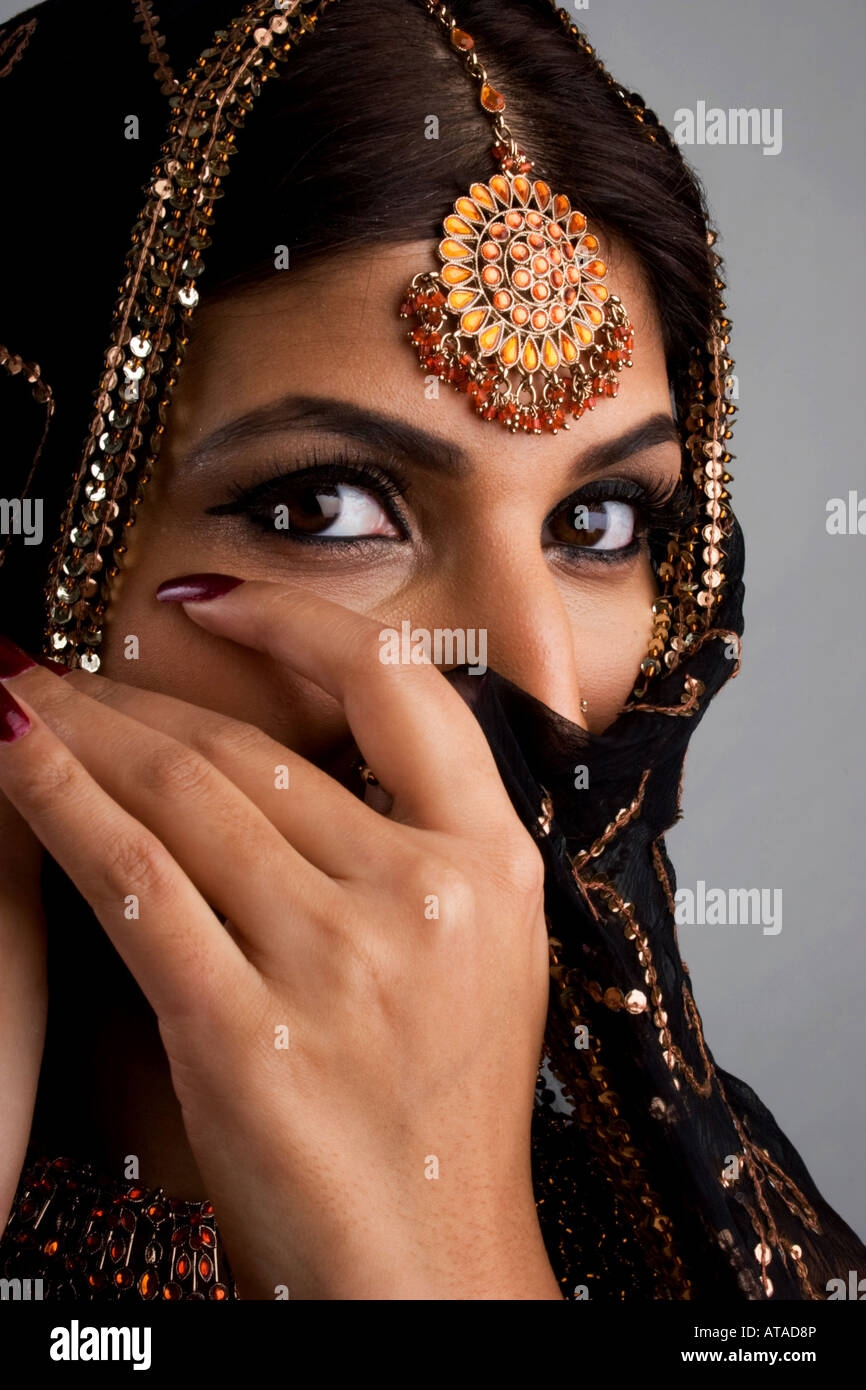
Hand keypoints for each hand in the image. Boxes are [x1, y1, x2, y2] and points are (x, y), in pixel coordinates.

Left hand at [0, 583, 560, 1298]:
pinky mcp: (245, 1029)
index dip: (292, 624)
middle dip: (137, 694)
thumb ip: (421, 842)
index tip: (212, 596)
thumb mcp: (484, 952)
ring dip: (83, 732)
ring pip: (180, 794)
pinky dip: (58, 805)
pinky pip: (131, 880)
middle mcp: (422, 893)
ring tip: (26, 697)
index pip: (397, 686)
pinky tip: (13, 759)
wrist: (430, 1260)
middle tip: (68, 666)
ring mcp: (337, 960)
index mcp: (493, 860)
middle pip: (251, 746)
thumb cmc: (443, 1107)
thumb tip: (305, 751)